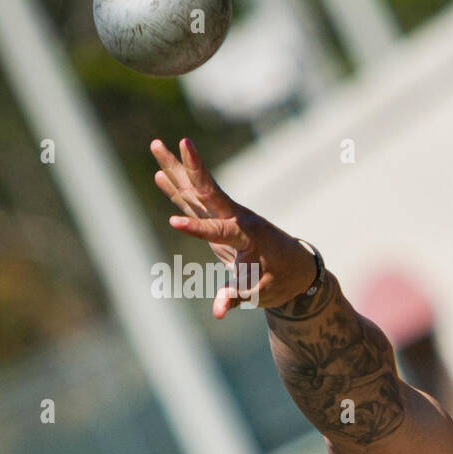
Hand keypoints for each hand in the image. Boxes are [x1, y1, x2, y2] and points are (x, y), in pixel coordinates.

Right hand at [150, 137, 317, 317]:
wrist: (297, 270)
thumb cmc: (282, 281)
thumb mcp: (264, 293)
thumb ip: (239, 297)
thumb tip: (218, 311)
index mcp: (251, 235)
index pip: (221, 230)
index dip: (198, 229)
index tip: (174, 223)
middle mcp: (238, 219)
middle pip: (211, 192)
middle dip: (195, 169)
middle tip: (181, 142)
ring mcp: (228, 216)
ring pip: (198, 190)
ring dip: (177, 168)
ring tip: (156, 144)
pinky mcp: (220, 219)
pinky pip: (195, 200)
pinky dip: (178, 188)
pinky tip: (160, 174)